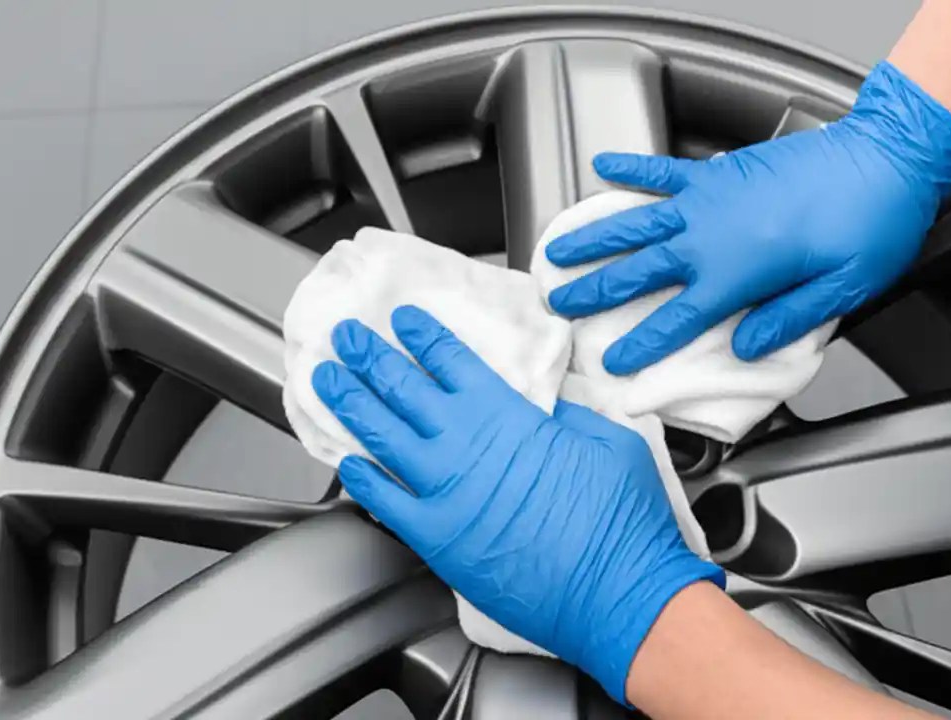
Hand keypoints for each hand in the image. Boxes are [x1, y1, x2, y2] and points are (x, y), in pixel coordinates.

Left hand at [311, 306, 722, 704]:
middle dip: (370, 357)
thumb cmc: (622, 523)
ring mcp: (445, 495)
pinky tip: (346, 462)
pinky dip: (361, 479)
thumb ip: (570, 414)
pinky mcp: (437, 541)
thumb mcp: (611, 441)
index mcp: (509, 417)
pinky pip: (385, 502)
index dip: (422, 336)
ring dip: (351, 403)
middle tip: (347, 337)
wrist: (617, 595)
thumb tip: (550, 403)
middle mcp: (467, 448)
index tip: (402, 319)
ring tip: (328, 381)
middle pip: (403, 390)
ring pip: (382, 438)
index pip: (452, 361)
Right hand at [545, 61, 950, 373]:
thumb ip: (785, 320)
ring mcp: (709, 200)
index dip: (643, 345)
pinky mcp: (719, 171)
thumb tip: (743, 348)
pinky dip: (632, 169)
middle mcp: (711, 238)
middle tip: (560, 304)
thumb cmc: (872, 225)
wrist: (884, 157)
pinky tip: (605, 167)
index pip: (677, 321)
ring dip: (594, 238)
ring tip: (557, 249)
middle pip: (639, 271)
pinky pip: (663, 170)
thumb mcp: (840, 291)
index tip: (615, 363)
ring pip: (636, 222)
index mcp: (738, 276)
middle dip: (594, 291)